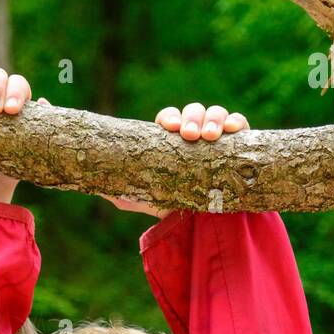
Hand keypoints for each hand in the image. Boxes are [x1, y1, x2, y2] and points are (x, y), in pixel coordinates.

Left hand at [101, 103, 249, 217]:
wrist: (199, 222)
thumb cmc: (168, 203)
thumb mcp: (139, 198)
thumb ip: (118, 191)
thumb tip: (94, 188)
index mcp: (171, 138)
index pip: (170, 118)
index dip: (170, 118)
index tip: (170, 128)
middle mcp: (194, 131)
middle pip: (193, 110)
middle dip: (191, 118)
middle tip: (189, 135)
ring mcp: (217, 134)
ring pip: (215, 113)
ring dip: (212, 119)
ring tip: (210, 136)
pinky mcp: (238, 142)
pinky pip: (239, 123)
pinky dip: (236, 122)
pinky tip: (232, 130)